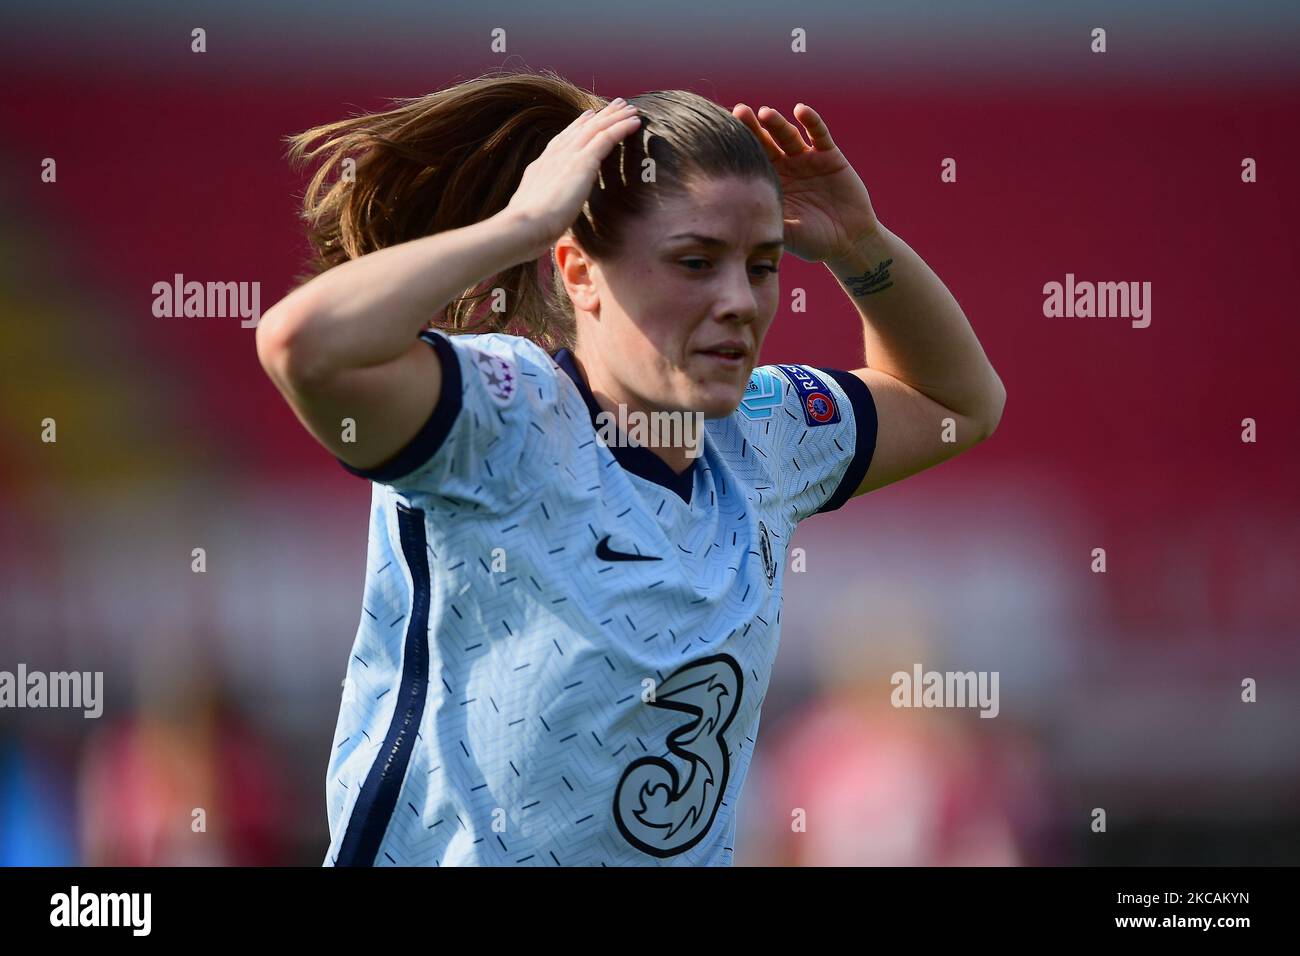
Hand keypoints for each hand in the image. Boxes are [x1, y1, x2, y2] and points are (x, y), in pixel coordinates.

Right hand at [503, 99, 642, 259]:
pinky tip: (636, 122)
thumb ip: (542, 208)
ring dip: (615, 117)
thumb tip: (545, 217)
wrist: (523, 227)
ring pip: (596, 129)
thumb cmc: (525, 231)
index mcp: (541, 167)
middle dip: (599, 116)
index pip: (562, 141)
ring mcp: (568, 157)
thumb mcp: (532, 214)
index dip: (577, 127)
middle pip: (581, 129)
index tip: (588, 117)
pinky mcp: (582, 163)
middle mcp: (554, 156)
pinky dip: (622, 127)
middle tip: (615, 104)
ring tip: (631, 108)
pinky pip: (607, 138)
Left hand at [731, 103, 880, 263]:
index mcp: (771, 184)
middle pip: (766, 142)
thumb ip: (769, 223)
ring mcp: (806, 159)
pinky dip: (811, 121)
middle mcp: (786, 167)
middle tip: (739, 112)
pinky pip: (819, 134)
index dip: (740, 147)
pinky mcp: (829, 155)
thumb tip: (739, 224)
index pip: (752, 161)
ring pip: (788, 135)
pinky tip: (801, 111)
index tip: (723, 133)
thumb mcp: (786, 234)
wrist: (848, 241)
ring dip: (777, 123)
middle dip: (753, 127)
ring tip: (765, 113)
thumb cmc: (813, 242)